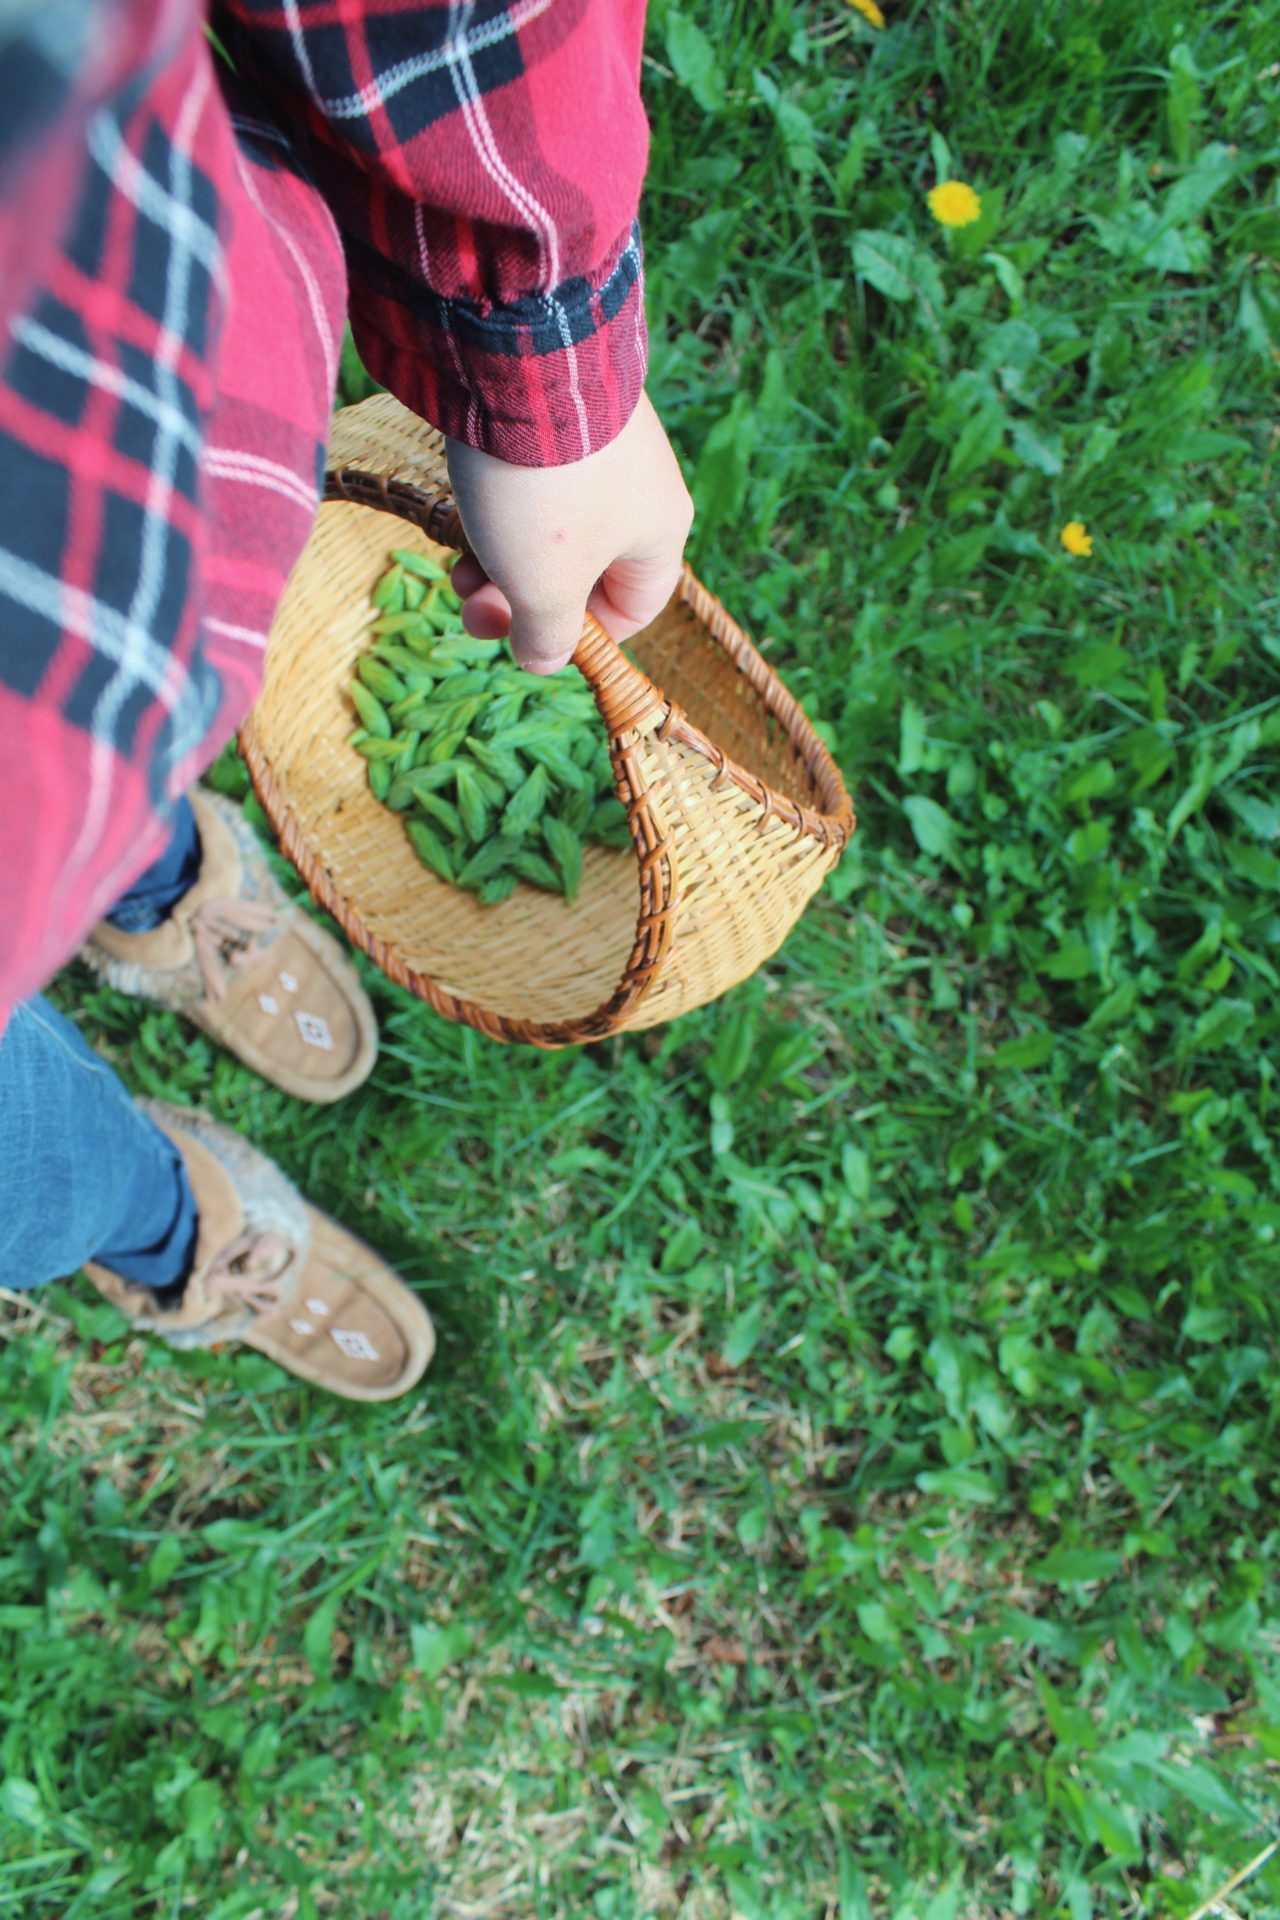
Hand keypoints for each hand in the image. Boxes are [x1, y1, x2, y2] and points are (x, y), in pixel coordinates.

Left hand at [444, 393, 693, 674]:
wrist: (516, 360)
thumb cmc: (542, 492)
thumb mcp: (543, 586)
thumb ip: (547, 634)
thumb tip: (543, 660)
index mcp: (659, 531)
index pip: (633, 609)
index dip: (580, 638)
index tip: (526, 643)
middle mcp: (640, 486)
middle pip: (581, 571)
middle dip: (521, 600)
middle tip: (471, 609)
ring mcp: (599, 444)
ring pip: (549, 529)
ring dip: (500, 560)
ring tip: (455, 566)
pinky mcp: (558, 412)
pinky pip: (532, 482)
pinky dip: (498, 507)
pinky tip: (460, 510)